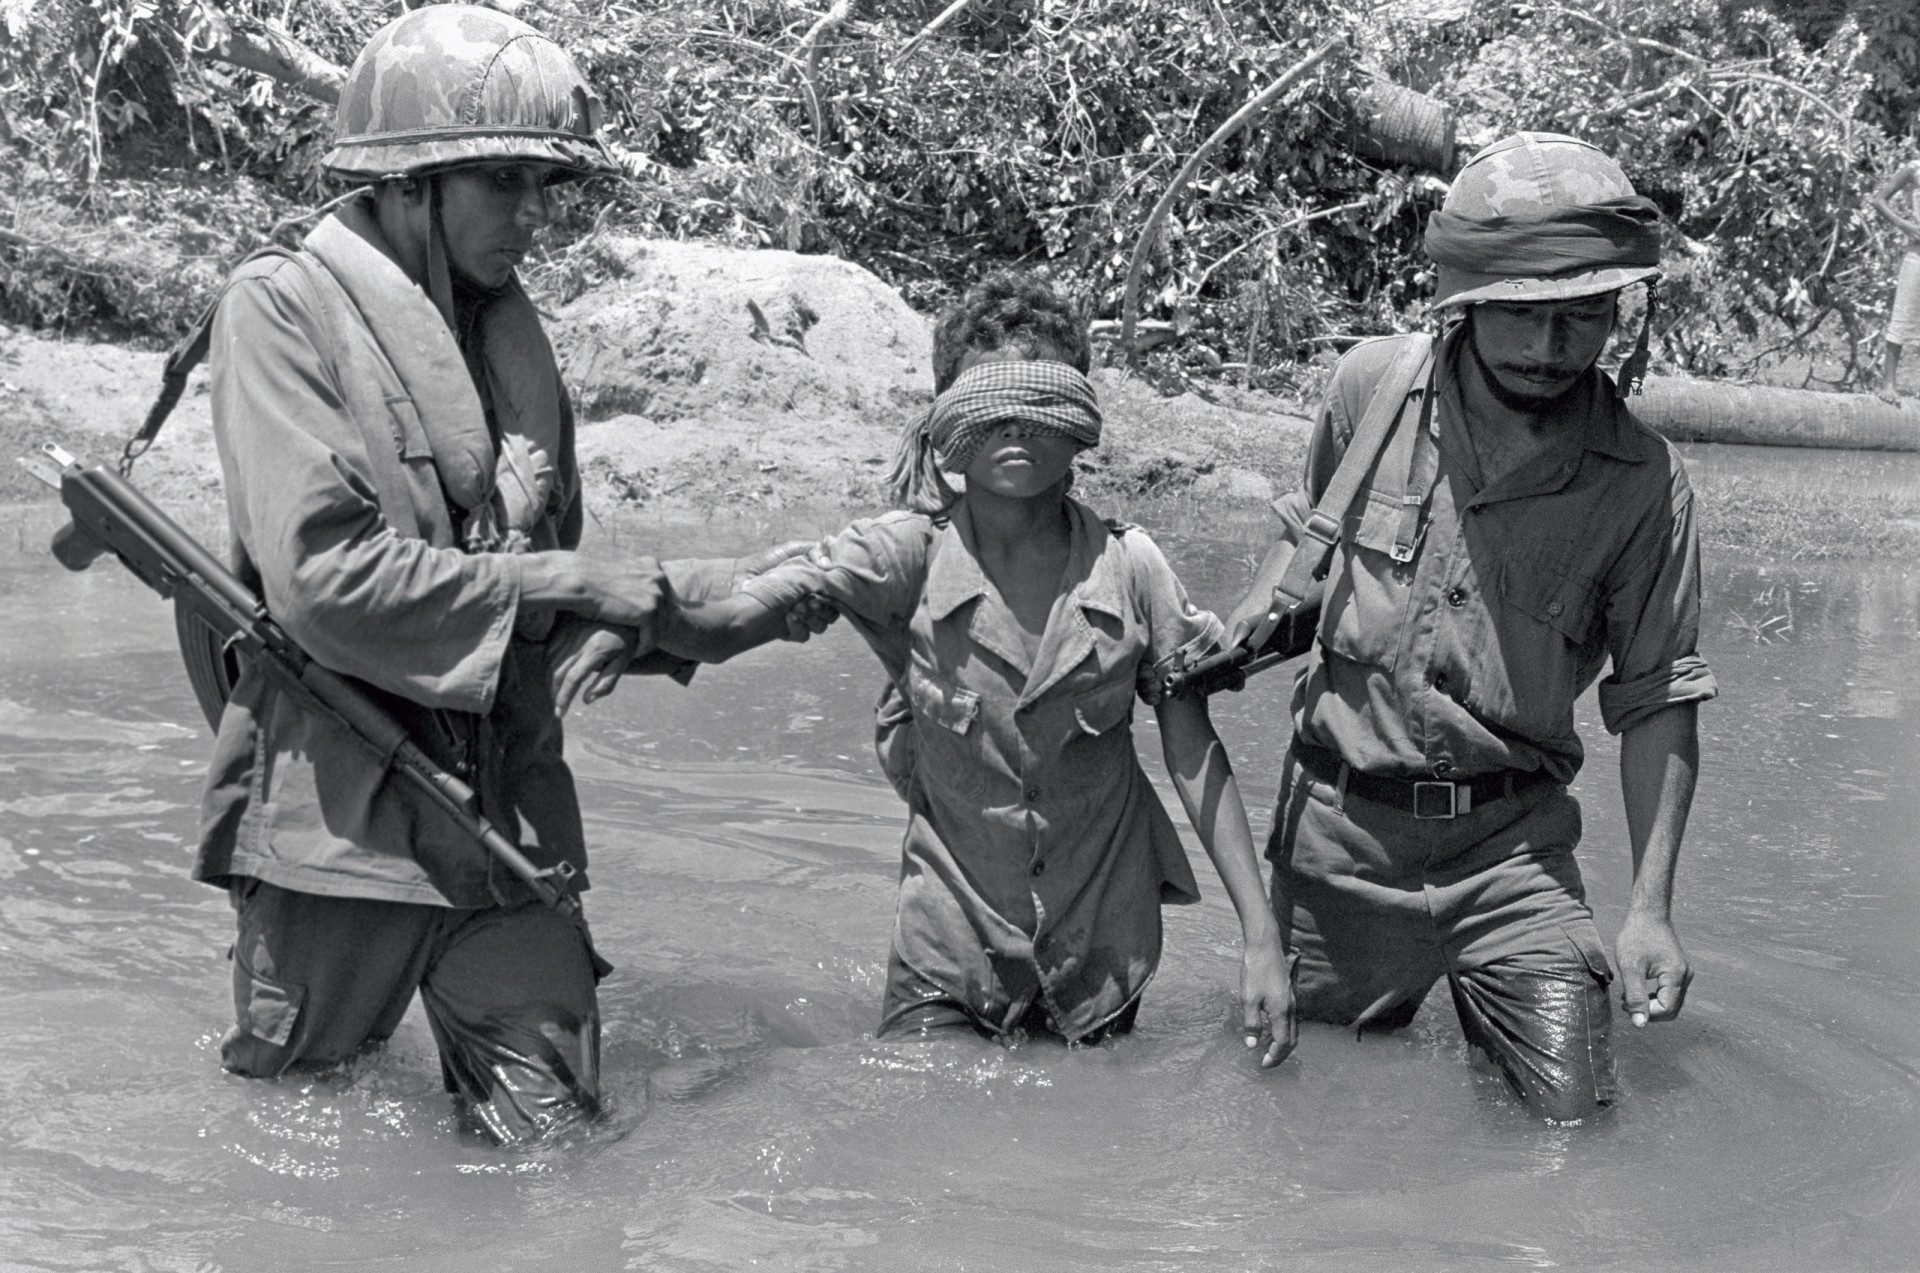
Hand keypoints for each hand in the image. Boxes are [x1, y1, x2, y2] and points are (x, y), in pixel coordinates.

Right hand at [523, 552, 666, 639]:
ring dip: (649, 639)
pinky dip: (642, 648)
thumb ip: (632, 585)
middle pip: (667, 612)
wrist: (576, 580)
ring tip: (635, 648)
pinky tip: (631, 652)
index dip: (655, 615)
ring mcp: (656, 593)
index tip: (641, 628)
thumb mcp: (617, 577)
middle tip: (641, 641)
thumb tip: (638, 600)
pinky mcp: (649, 611)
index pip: (664, 596)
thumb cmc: (588, 580)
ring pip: (661, 627)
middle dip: (656, 628)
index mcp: (651, 565)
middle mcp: (658, 576)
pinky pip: (652, 638)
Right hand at [547, 615, 639, 717]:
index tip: (560, 713)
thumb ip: (607, 682)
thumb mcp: (623, 661)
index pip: (573, 679)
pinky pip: (548, 650)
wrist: (625, 609)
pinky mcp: (562, 627)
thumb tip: (587, 700)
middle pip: (557, 673)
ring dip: (549, 681)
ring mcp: (568, 631)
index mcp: (596, 650)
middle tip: (557, 706)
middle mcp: (579, 640)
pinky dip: (548, 665)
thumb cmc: (627, 639)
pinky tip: (554, 674)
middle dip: (554, 693)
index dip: (564, 698)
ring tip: (556, 693)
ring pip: (550, 662)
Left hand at [732, 540, 838, 642]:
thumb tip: (830, 563)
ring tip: (795, 606)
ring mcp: (801, 618)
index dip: (837, 593)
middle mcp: (812, 603)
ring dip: (812, 617)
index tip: (827, 586)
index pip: (838, 594)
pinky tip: (787, 616)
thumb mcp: (790, 550)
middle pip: (834, 613)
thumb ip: (814, 550)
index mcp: (815, 585)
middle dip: (824, 607)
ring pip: (821, 626)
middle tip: (810, 600)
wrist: (740, 581)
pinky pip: (804, 635)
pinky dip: (798, 626)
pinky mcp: (789, 631)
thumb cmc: (764, 565)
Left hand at [1240, 937, 1297, 1066]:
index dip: (1274, 1057)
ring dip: (1283, 1044)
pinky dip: (1283, 1031)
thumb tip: (1252, 1045)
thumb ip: (1252, 1023)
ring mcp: (1291, 1001)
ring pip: (1293, 1030)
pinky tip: (1271, 1030)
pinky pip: (1290, 1020)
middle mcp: (1290, 1009)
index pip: (1282, 1043)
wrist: (1265, 946)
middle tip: (1267, 1062)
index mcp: (1282, 1012)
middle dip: (1281, 1054)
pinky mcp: (1287, 995)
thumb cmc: (1255, 971)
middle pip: (1292, 1039)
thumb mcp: (1248, 999)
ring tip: (1269, 1050)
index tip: (1263, 1064)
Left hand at [1614, 910, 1690, 1026]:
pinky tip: (1637, 989)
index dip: (1647, 1013)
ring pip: (1670, 1001)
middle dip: (1649, 1011)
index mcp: (1677, 976)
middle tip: (1626, 1003)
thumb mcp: (1630, 967)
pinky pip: (1670, 991)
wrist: (1648, 914)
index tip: (1626, 1005)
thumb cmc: (1636, 937)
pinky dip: (1654, 995)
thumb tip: (1639, 1024)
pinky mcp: (1679, 970)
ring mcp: (1684, 973)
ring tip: (1628, 996)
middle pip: (1671, 1008)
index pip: (1667, 1010)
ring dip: (1650, 1004)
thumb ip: (1635, 996)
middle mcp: (1686, 976)